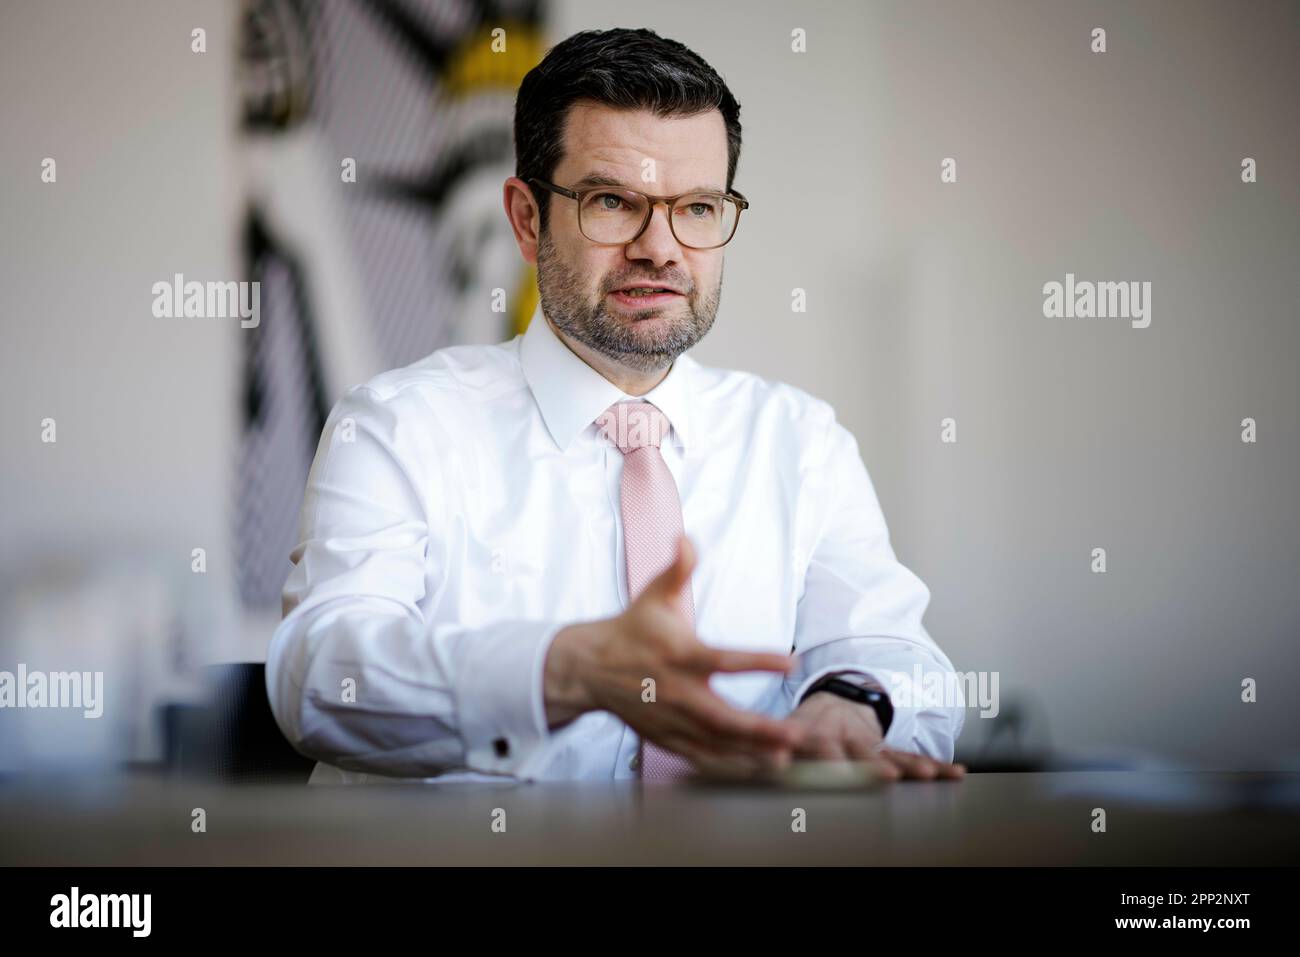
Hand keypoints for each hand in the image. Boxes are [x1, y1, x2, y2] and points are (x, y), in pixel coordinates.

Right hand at [544, 534, 802, 773]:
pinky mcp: (667, 739)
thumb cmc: (630, 629)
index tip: (791, 662)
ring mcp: (672, 720)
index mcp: (679, 655)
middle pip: (724, 717)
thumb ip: (677, 569)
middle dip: (762, 729)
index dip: (758, 661)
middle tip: (797, 734)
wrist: (588, 668)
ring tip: (787, 757)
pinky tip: (759, 768)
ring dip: (753, 753)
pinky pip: (703, 759)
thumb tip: (687, 538)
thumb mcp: (652, 595)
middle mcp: (678, 692)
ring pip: (717, 744)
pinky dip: (731, 767)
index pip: (723, 660)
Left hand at [788, 691, 965, 779]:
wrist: (833, 701)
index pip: (818, 747)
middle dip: (869, 765)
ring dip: (909, 765)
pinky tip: (955, 773)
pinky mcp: (887, 750)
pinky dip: (934, 766)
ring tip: (926, 773)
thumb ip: (779, 747)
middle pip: (858, 753)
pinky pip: (910, 757)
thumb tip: (758, 761)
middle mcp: (845, 738)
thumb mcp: (788, 730)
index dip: (820, 756)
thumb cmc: (804, 726)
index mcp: (816, 734)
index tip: (826, 765)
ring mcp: (869, 744)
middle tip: (885, 774)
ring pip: (890, 756)